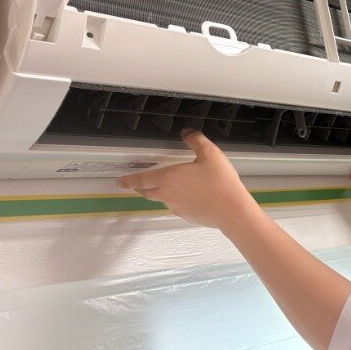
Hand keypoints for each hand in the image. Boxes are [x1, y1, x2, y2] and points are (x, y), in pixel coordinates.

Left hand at [115, 129, 252, 229]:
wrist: (231, 210)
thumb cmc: (219, 180)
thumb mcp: (210, 153)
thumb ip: (195, 140)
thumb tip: (186, 132)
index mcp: (169, 178)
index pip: (143, 179)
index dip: (129, 180)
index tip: (119, 182)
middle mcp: (168, 194)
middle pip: (148, 192)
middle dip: (141, 188)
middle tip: (138, 185)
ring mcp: (177, 208)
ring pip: (162, 200)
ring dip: (161, 194)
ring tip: (171, 187)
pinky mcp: (187, 217)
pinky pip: (177, 207)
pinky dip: (178, 201)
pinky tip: (191, 198)